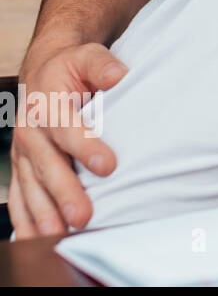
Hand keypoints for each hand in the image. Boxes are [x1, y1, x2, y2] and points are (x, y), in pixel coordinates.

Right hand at [8, 42, 126, 237]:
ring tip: (59, 235)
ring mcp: (22, 153)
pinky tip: (34, 239)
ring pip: (31, 187)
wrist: (44, 70)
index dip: (86, 147)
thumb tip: (119, 75)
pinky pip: (19, 196)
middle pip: (48, 166)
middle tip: (83, 216)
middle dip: (64, 192)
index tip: (108, 165)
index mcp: (47, 105)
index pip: (67, 129)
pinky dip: (25, 219)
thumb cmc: (72, 67)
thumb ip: (103, 65)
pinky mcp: (21, 168)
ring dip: (43, 213)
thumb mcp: (88, 56)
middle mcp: (30, 132)